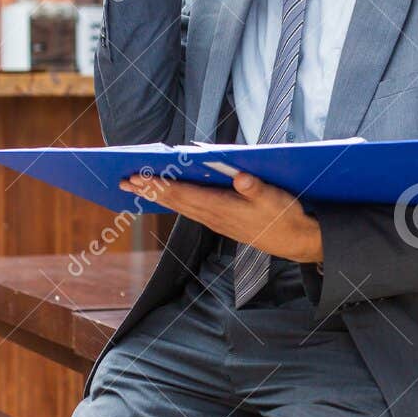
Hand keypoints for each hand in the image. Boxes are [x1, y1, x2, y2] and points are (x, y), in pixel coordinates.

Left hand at [120, 171, 322, 262]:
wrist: (293, 240)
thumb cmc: (284, 215)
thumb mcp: (275, 198)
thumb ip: (256, 187)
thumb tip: (241, 177)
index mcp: (223, 207)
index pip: (184, 194)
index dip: (161, 185)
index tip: (139, 177)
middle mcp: (214, 215)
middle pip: (175, 201)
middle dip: (149, 190)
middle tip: (124, 181)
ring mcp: (215, 220)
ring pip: (179, 206)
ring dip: (157, 196)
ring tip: (137, 187)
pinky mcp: (220, 220)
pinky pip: (189, 209)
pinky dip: (173, 200)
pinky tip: (167, 196)